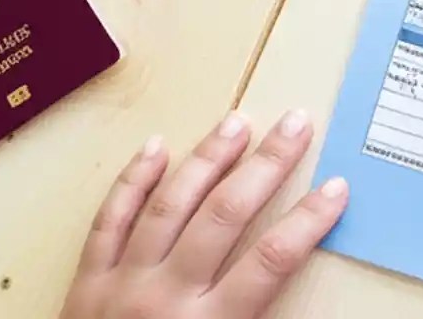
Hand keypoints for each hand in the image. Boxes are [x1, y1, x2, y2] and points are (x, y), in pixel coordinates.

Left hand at [60, 110, 347, 318]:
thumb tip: (310, 315)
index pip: (272, 261)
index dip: (309, 221)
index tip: (336, 188)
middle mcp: (166, 298)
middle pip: (226, 216)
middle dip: (267, 166)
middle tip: (296, 125)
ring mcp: (121, 285)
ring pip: (170, 204)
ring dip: (208, 159)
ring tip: (238, 122)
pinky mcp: (86, 283)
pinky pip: (110, 220)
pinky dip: (132, 182)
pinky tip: (156, 148)